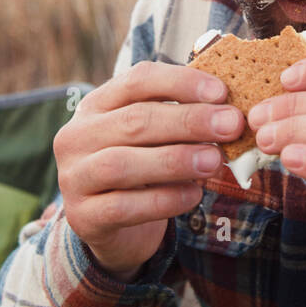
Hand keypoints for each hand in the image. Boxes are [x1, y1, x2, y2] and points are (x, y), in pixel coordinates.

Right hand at [53, 62, 243, 280]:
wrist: (110, 226)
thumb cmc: (141, 170)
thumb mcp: (154, 138)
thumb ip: (180, 120)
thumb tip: (229, 113)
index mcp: (96, 105)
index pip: (137, 80)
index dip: (181, 82)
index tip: (221, 92)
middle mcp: (77, 136)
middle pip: (134, 120)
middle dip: (189, 121)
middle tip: (231, 125)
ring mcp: (74, 177)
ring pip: (123, 163)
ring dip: (175, 160)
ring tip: (214, 161)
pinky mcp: (82, 217)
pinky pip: (124, 206)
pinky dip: (163, 200)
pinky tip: (193, 195)